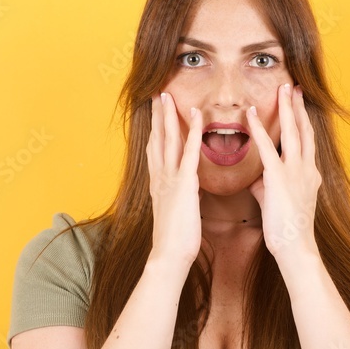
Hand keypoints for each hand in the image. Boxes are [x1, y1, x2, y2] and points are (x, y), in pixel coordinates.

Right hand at [146, 91, 203, 269]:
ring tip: (167, 95)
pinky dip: (191, 131)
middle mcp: (160, 177)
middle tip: (156, 94)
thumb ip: (183, 195)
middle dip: (156, 116)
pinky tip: (195, 114)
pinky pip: (189, 151)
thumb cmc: (176, 238)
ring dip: (168, 115)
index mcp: (158, 183)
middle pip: (156, 138)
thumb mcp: (178, 211)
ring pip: (167, 139)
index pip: (155, 150)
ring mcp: (170, 179)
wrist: (169, 254)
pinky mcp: (184, 183)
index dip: (154, 129)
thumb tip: (191, 187)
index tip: (155, 113)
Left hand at [246, 83, 321, 260]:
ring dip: (286, 109)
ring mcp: (295, 172)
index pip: (307, 141)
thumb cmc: (286, 229)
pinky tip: (252, 114)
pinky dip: (259, 129)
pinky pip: (267, 148)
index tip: (299, 102)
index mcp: (309, 174)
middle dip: (298, 107)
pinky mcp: (279, 178)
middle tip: (294, 86)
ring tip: (283, 89)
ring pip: (292, 133)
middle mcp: (307, 169)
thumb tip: (257, 177)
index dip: (303, 120)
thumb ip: (268, 184)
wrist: (295, 247)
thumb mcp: (279, 201)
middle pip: (304, 130)